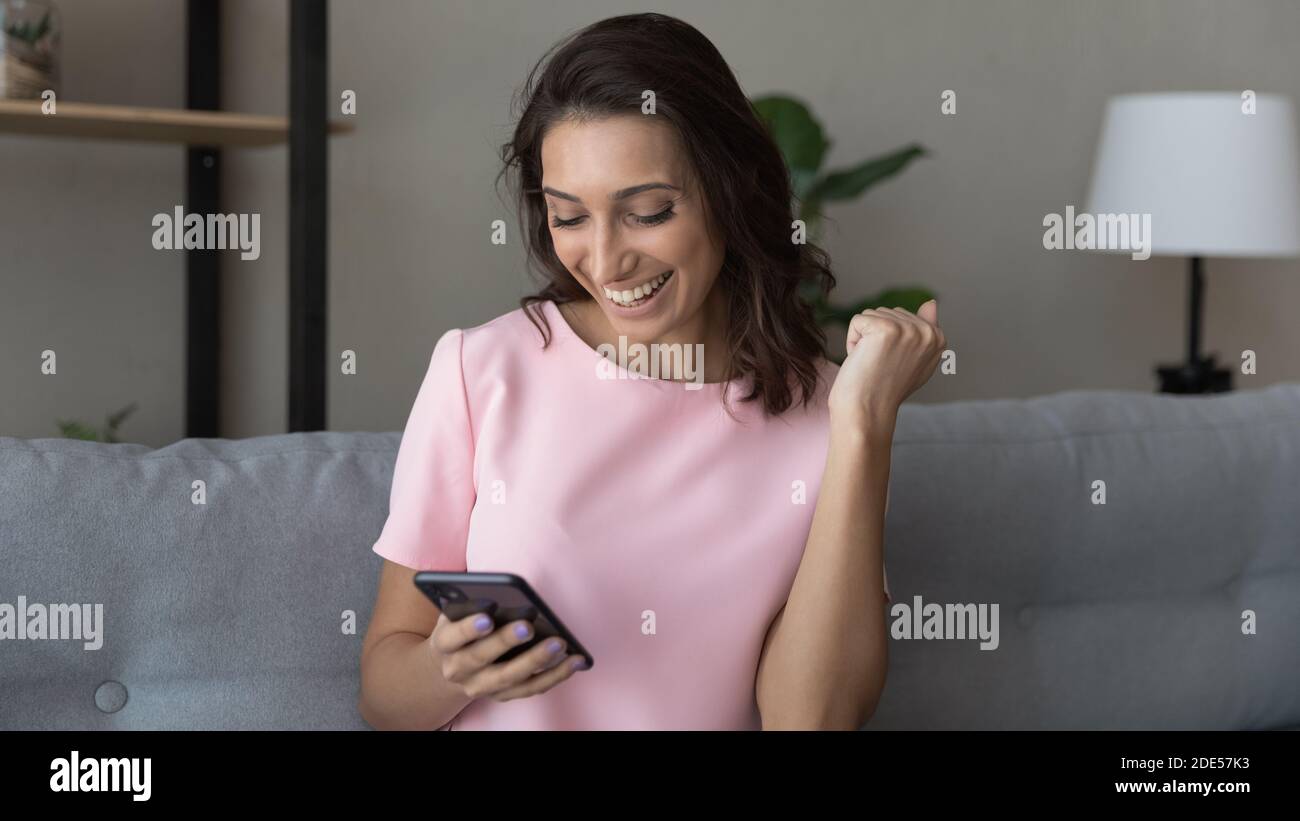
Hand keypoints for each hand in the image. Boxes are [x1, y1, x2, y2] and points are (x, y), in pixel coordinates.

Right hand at [430, 612, 586, 702]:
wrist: (448, 667)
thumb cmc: (458, 629)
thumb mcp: (453, 614)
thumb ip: (468, 604)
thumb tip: (497, 593)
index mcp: (443, 645)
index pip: (452, 637)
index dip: (469, 629)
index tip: (487, 617)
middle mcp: (458, 670)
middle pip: (481, 659)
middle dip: (505, 642)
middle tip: (528, 626)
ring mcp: (480, 687)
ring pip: (509, 678)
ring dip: (536, 661)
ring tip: (560, 643)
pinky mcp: (502, 695)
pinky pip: (530, 688)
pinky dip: (555, 676)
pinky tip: (575, 660)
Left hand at [828, 299, 945, 427]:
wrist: (867, 411)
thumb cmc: (885, 389)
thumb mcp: (914, 360)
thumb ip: (925, 332)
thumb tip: (931, 302)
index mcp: (938, 338)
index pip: (903, 317)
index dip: (890, 341)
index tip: (893, 364)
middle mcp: (928, 332)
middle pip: (887, 312)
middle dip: (876, 337)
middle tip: (880, 365)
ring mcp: (908, 329)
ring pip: (871, 315)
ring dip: (863, 340)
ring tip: (872, 364)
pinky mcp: (886, 328)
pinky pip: (857, 321)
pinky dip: (852, 341)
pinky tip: (862, 360)